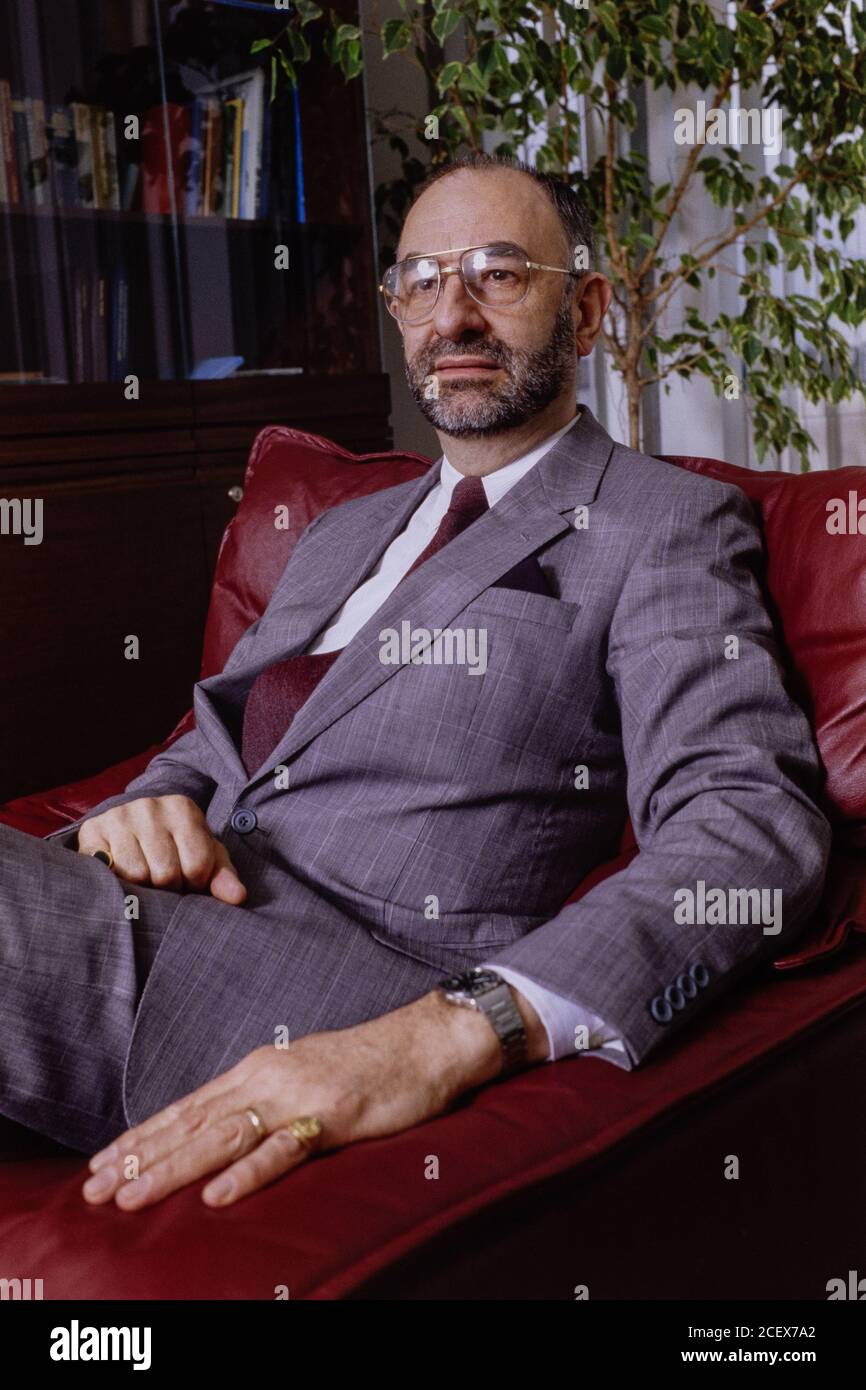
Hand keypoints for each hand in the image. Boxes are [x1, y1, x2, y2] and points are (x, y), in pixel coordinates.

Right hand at [77, 794, 245, 904]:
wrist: (131, 826)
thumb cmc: (176, 847)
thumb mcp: (205, 856)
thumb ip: (223, 876)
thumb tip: (237, 897)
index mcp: (182, 808)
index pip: (197, 865)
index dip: (194, 885)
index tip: (188, 882)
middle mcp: (149, 806)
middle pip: (165, 873)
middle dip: (168, 889)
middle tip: (164, 885)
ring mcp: (118, 817)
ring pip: (136, 875)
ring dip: (142, 889)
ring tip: (145, 881)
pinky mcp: (92, 832)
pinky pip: (107, 872)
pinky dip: (116, 883)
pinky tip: (121, 878)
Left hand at [80, 989, 531, 1211]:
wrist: (424, 1041)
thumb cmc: (366, 1062)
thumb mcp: (300, 1076)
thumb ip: (261, 1100)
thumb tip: (219, 1129)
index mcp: (255, 1070)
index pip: (185, 1108)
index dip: (140, 1138)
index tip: (98, 1166)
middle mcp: (265, 1079)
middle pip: (191, 1124)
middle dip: (138, 1159)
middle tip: (93, 1190)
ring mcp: (297, 1097)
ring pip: (221, 1138)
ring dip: (173, 1169)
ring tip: (131, 1196)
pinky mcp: (331, 1116)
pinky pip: (283, 1151)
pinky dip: (247, 1175)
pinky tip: (216, 1196)